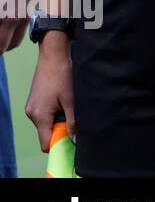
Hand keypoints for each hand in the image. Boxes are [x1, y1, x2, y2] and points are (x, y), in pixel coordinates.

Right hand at [26, 34, 75, 152]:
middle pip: (46, 133)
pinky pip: (44, 115)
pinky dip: (54, 113)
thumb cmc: (62, 76)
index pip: (45, 143)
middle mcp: (32, 114)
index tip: (72, 140)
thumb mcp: (71, 100)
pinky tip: (64, 101)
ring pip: (46, 124)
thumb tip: (76, 139)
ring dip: (59, 120)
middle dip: (60, 131)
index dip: (59, 144)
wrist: (53, 56)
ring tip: (69, 106)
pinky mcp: (34, 101)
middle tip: (75, 119)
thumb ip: (73, 121)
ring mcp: (31, 107)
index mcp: (39, 116)